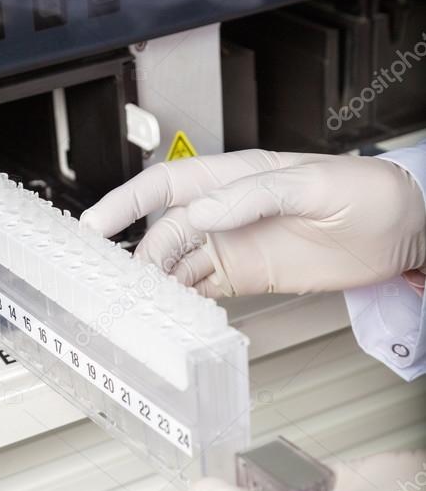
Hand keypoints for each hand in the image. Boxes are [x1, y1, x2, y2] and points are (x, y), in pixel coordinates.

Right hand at [81, 150, 425, 296]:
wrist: (403, 232)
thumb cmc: (368, 192)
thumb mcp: (314, 184)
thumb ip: (255, 195)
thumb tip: (204, 210)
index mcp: (236, 178)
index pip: (167, 186)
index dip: (126, 203)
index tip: (96, 224)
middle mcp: (227, 212)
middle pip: (165, 233)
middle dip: (139, 257)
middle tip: (122, 285)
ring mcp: (235, 245)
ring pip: (178, 264)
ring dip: (157, 283)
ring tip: (140, 304)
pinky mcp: (248, 275)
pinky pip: (203, 288)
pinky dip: (184, 301)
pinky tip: (173, 313)